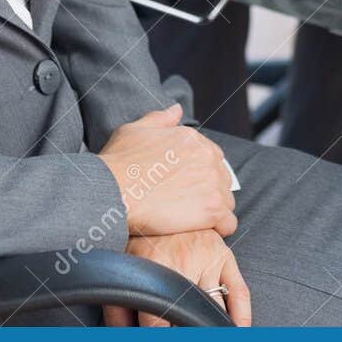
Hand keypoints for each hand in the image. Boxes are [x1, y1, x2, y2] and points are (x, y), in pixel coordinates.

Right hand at [96, 105, 236, 236]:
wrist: (112, 192)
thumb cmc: (118, 162)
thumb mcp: (135, 130)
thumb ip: (160, 119)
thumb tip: (177, 110)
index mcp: (193, 139)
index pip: (212, 157)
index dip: (199, 174)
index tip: (185, 186)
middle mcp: (208, 157)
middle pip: (222, 179)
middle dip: (208, 191)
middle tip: (187, 205)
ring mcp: (213, 183)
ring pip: (227, 201)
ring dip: (214, 211)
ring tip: (192, 221)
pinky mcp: (212, 209)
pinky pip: (229, 223)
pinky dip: (218, 229)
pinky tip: (200, 231)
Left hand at [103, 231, 251, 327]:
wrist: (155, 198)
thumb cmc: (139, 238)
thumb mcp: (122, 270)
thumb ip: (117, 306)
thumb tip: (121, 336)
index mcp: (157, 269)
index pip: (157, 323)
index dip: (156, 339)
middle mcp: (185, 266)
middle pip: (188, 317)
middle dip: (185, 332)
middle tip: (181, 337)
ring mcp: (209, 260)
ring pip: (214, 308)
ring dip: (209, 326)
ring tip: (201, 333)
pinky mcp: (224, 255)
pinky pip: (240, 291)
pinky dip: (242, 314)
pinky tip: (238, 329)